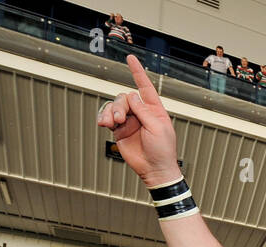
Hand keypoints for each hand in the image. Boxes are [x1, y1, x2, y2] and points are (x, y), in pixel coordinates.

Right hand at [97, 57, 181, 186]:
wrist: (154, 170)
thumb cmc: (162, 151)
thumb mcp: (157, 128)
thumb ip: (143, 111)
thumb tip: (132, 95)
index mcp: (154, 110)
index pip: (145, 87)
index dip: (138, 72)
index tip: (130, 58)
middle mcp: (141, 113)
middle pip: (125, 98)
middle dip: (120, 106)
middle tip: (120, 119)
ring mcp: (129, 121)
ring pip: (114, 106)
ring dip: (111, 112)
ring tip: (112, 123)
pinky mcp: (119, 130)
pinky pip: (107, 117)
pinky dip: (103, 118)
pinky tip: (103, 124)